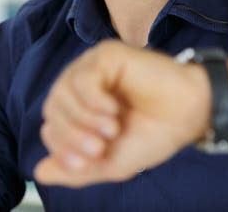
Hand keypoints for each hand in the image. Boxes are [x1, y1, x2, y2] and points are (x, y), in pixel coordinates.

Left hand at [34, 40, 209, 186]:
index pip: (51, 126)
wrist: (188, 115)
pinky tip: (114, 110)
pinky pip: (83, 77)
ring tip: (112, 130)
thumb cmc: (153, 135)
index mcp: (80, 109)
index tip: (88, 162)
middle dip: (72, 135)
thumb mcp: (110, 163)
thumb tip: (39, 173)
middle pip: (53, 109)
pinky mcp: (107, 54)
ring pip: (63, 91)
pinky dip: (93, 99)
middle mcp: (82, 85)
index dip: (63, 148)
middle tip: (99, 148)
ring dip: (84, 119)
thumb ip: (75, 169)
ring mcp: (93, 67)